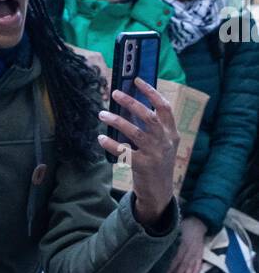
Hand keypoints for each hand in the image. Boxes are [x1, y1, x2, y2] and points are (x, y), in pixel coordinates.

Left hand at [98, 78, 178, 226]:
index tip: (137, 80)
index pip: (164, 107)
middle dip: (131, 102)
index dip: (151, 92)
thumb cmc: (157, 162)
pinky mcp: (143, 166)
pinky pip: (124, 151)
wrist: (160, 192)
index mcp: (171, 132)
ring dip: (117, 121)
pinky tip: (101, 138)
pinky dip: (111, 144)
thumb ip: (152, 127)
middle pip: (148, 116)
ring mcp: (155, 154)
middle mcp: (165, 141)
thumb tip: (130, 105)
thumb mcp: (162, 143)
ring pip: (135, 132)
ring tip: (102, 114)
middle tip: (115, 94)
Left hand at [168, 216, 206, 272]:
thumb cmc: (183, 227)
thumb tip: (159, 249)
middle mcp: (190, 248)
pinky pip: (199, 262)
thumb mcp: (175, 231)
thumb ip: (170, 240)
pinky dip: (197, 269)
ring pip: (192, 264)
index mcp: (183, 243)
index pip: (177, 257)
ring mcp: (197, 251)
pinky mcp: (201, 252)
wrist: (198, 222)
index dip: (172, 266)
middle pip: (184, 263)